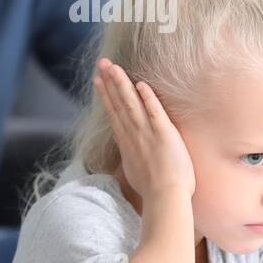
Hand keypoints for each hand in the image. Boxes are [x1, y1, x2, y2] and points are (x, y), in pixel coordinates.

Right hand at [93, 57, 195, 201]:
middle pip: (118, 103)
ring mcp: (147, 133)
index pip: (113, 113)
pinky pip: (154, 111)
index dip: (105, 95)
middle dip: (109, 81)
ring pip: (131, 103)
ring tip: (113, 67)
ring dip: (121, 84)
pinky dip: (147, 97)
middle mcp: (133, 135)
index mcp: (127, 143)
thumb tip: (124, 146)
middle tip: (101, 63)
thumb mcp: (134, 171)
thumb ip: (129, 155)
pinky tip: (140, 83)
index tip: (98, 80)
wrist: (165, 199)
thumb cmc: (154, 192)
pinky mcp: (164, 133)